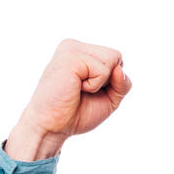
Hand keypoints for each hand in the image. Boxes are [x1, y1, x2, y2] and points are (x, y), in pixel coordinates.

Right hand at [10, 38, 131, 153]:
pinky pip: (102, 70)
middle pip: (116, 56)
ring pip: (112, 59)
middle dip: (108, 81)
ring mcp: (71, 48)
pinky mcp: (71, 56)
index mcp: (81, 52)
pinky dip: (94, 86)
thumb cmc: (76, 114)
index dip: (112, 82)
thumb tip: (119, 69)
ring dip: (101, 83)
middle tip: (83, 91)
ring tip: (79, 88)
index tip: (90, 92)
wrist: (52, 127)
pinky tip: (76, 88)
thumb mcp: (109, 100)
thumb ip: (122, 84)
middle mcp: (75, 46)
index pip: (116, 59)